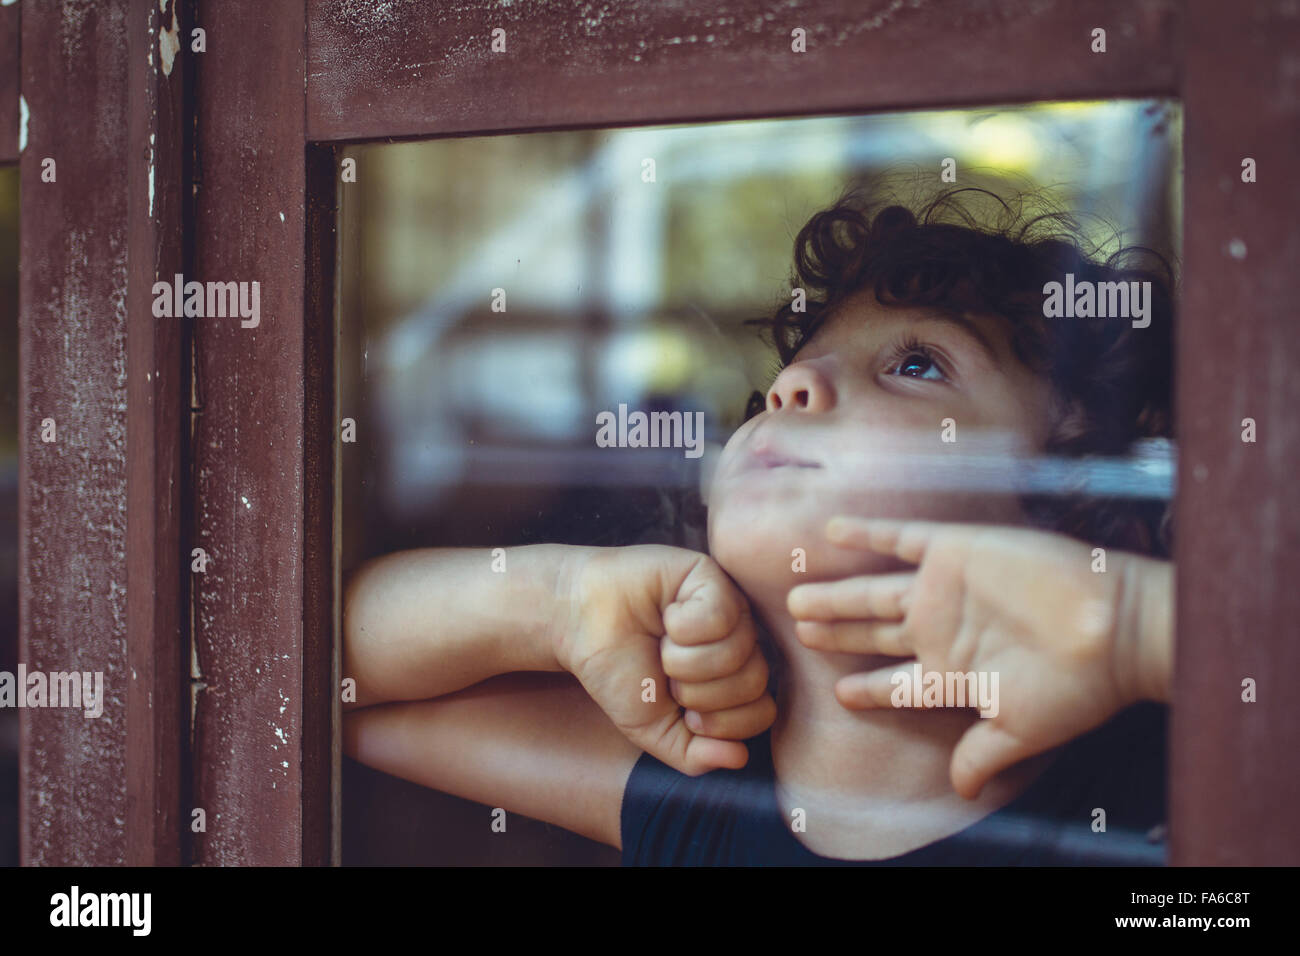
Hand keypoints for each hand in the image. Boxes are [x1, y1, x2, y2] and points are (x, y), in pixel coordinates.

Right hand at [555, 546, 775, 776]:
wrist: (579, 624)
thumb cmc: (618, 672)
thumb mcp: (653, 729)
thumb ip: (694, 755)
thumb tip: (739, 759)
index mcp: (733, 678)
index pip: (762, 713)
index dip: (721, 722)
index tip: (684, 711)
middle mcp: (740, 642)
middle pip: (753, 683)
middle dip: (697, 691)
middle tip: (667, 674)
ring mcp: (731, 608)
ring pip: (737, 651)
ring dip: (683, 659)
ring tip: (661, 644)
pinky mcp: (713, 578)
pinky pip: (720, 615)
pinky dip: (681, 625)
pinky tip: (665, 615)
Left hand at [787, 518, 1165, 798]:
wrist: (1115, 629)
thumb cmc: (1074, 687)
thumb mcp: (1021, 731)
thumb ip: (981, 756)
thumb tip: (961, 793)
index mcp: (953, 672)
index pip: (896, 684)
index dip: (867, 689)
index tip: (838, 694)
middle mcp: (941, 629)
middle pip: (872, 633)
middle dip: (835, 632)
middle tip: (795, 629)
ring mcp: (944, 589)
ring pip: (873, 591)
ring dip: (836, 594)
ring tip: (796, 597)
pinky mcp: (955, 550)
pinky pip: (900, 537)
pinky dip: (867, 534)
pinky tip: (833, 530)